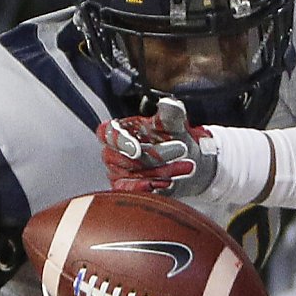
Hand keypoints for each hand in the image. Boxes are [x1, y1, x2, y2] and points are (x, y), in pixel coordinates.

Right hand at [98, 97, 218, 196]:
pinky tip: (170, 183)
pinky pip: (135, 192)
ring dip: (163, 172)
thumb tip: (169, 103)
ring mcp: (118, 173)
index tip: (137, 150)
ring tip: (187, 166)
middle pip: (128, 158)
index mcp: (117, 130)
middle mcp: (113, 152)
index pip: (108, 134)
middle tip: (182, 149)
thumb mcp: (174, 123)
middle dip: (157, 155)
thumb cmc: (173, 136)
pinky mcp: (127, 189)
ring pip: (136, 176)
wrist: (187, 159)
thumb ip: (170, 113)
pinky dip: (154, 188)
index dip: (121, 142)